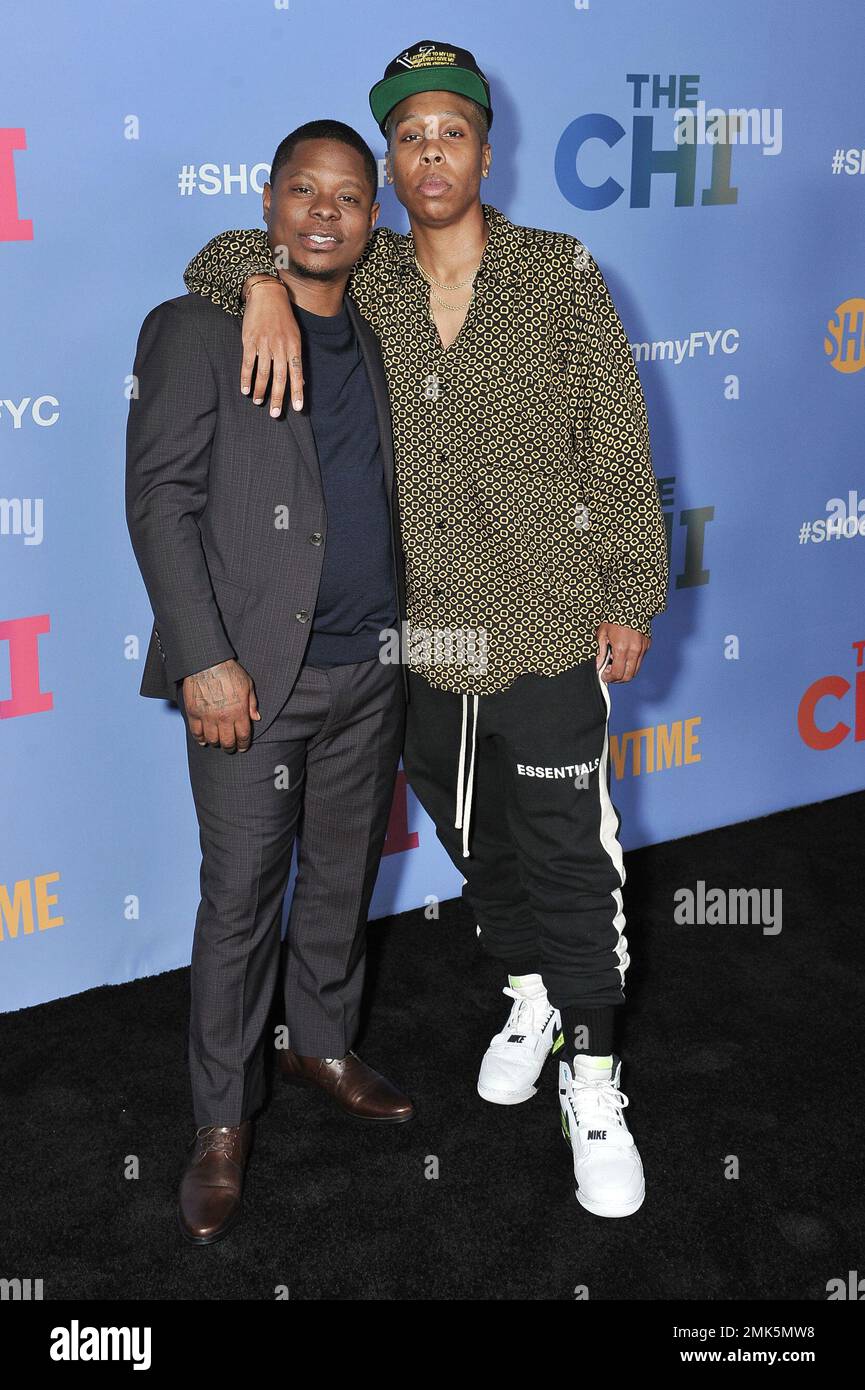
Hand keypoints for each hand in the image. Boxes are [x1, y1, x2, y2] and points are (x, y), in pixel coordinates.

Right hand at [182, 659, 259, 751]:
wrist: (207, 663)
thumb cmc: (229, 672)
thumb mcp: (248, 685)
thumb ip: (252, 703)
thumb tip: (256, 718)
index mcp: (239, 712)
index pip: (243, 736)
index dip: (244, 744)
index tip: (243, 747)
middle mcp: (223, 717)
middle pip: (227, 742)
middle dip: (231, 747)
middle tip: (231, 748)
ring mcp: (207, 716)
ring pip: (212, 740)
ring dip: (216, 743)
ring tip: (218, 743)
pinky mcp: (193, 713)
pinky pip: (196, 732)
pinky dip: (200, 739)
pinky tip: (204, 740)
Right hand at [240, 275, 302, 416]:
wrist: (268, 295)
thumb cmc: (284, 318)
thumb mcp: (295, 336)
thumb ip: (296, 358)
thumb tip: (301, 381)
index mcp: (294, 347)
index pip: (297, 373)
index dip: (297, 391)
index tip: (298, 408)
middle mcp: (280, 347)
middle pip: (280, 377)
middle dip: (278, 397)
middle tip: (275, 414)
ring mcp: (264, 344)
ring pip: (263, 372)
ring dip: (260, 390)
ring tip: (258, 402)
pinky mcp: (250, 340)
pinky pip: (248, 363)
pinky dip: (246, 378)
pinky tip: (245, 389)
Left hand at [595, 623, 649, 682]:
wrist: (631, 605)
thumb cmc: (614, 618)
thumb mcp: (602, 633)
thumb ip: (600, 651)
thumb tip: (597, 665)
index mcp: (622, 648)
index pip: (617, 674)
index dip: (609, 678)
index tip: (604, 676)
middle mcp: (634, 651)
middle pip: (628, 676)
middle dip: (618, 679)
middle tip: (609, 674)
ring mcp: (642, 649)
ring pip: (635, 670)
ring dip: (625, 672)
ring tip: (615, 664)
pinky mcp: (647, 646)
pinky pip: (639, 661)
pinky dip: (631, 663)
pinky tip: (623, 655)